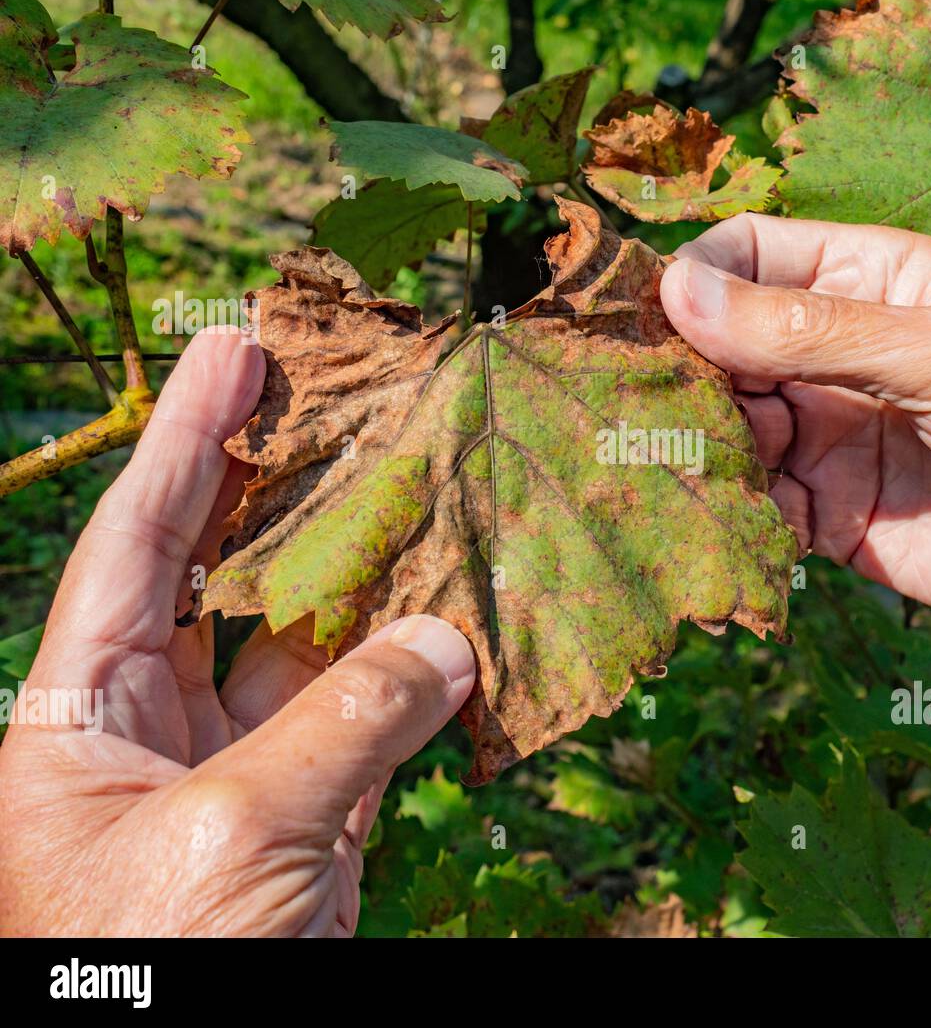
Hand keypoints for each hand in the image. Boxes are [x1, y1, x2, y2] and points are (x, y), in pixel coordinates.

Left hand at [0, 330, 474, 936]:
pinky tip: (466, 614)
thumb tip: (447, 640)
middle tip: (331, 384)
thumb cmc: (151, 964)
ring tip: (423, 484)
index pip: (135, 545)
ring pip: (313, 644)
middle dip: (278, 482)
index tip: (232, 350)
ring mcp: (242, 768)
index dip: (184, 441)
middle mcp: (155, 725)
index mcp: (80, 714)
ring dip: (372, 575)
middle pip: (226, 572)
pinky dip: (422, 675)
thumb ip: (346, 723)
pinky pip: (373, 720)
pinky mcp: (313, 816)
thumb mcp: (233, 834)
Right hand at [660, 214, 930, 803]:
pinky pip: (749, 496)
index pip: (754, 253)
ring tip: (672, 450)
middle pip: (724, 338)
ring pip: (725, 418)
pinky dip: (721, 497)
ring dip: (693, 432)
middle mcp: (842, 353)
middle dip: (680, 360)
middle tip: (636, 390)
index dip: (698, 275)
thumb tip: (679, 294)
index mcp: (878, 281)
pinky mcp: (824, 512)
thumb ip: (813, 330)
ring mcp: (830, 433)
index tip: (652, 312)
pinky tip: (709, 501)